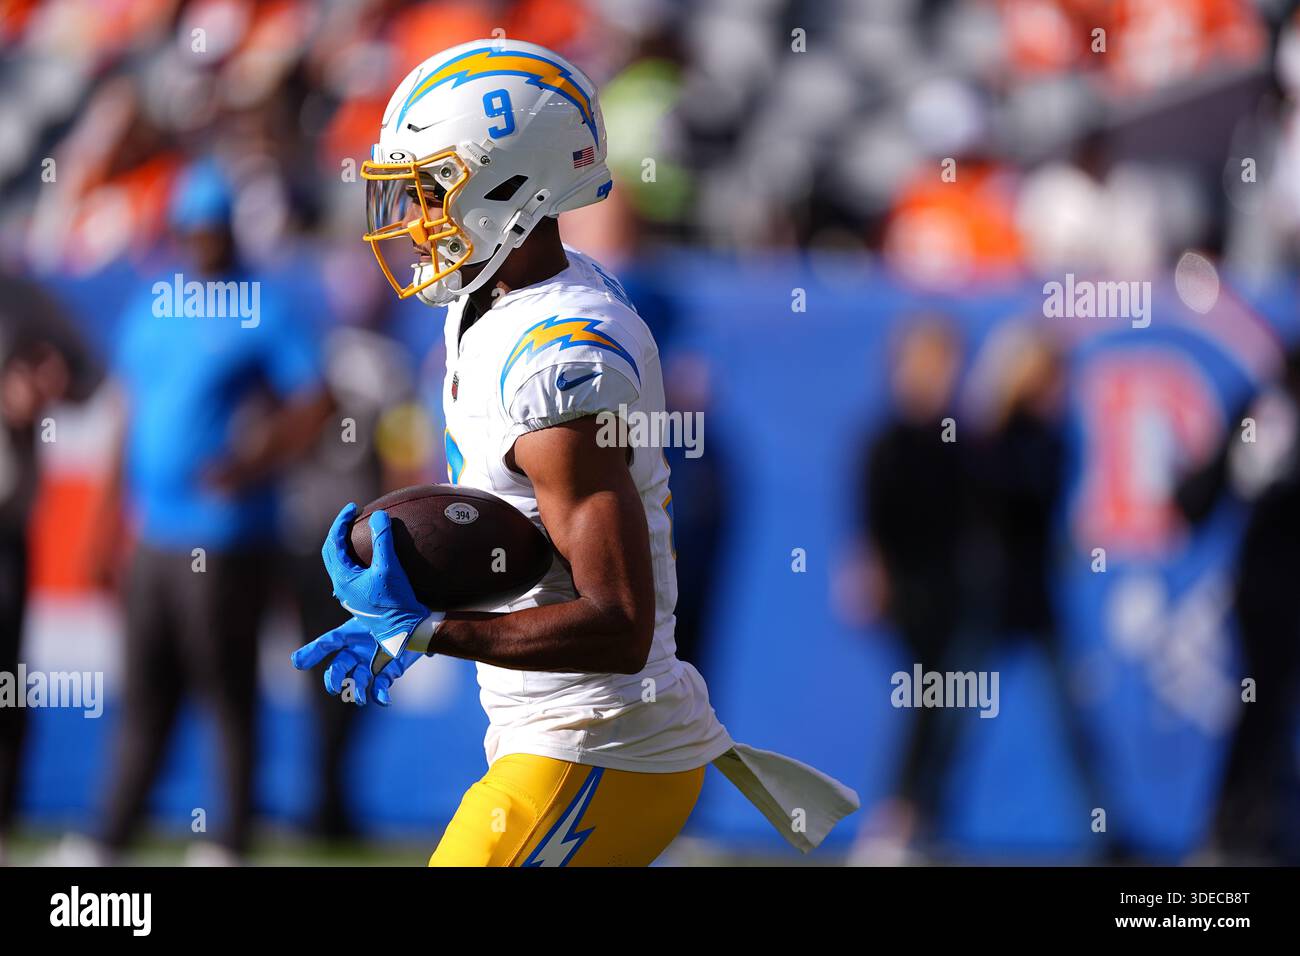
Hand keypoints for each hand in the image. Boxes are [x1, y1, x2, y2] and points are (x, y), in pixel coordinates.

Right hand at [290, 617, 421, 705]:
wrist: (419, 622)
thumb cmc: (396, 613)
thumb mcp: (379, 611)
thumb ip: (366, 611)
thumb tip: (335, 625)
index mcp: (351, 633)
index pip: (328, 642)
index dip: (312, 651)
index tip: (297, 663)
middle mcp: (357, 651)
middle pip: (339, 666)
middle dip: (334, 678)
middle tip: (335, 687)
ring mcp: (372, 663)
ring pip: (358, 680)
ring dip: (357, 691)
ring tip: (359, 698)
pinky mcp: (388, 672)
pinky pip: (380, 686)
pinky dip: (381, 695)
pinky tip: (384, 700)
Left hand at [321, 502, 431, 668]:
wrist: (405, 630)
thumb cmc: (396, 601)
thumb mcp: (390, 568)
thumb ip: (382, 540)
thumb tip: (379, 516)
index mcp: (343, 578)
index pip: (333, 543)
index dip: (340, 522)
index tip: (353, 507)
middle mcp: (342, 587)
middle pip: (331, 553)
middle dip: (338, 532)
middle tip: (351, 517)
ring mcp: (350, 594)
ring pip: (339, 564)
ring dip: (344, 546)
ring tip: (357, 532)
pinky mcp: (361, 598)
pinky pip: (350, 572)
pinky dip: (354, 558)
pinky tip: (369, 556)